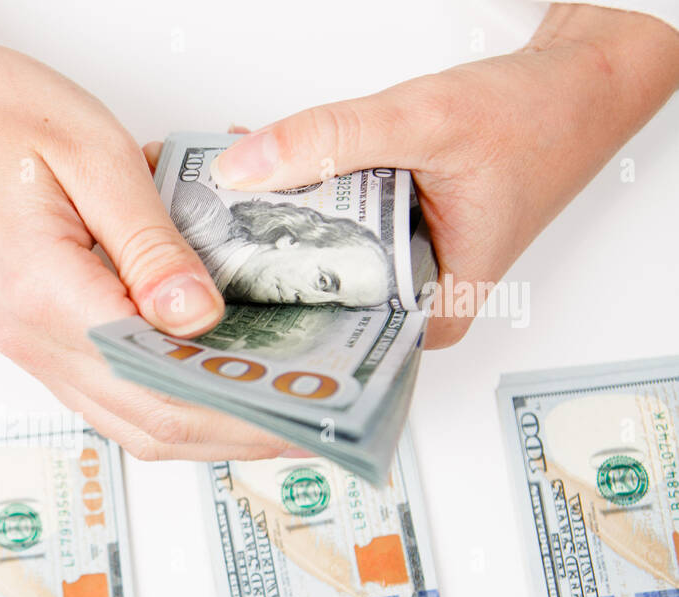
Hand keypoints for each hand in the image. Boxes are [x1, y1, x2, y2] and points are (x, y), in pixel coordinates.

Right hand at [0, 0, 301, 460]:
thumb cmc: (2, 116)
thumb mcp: (95, 156)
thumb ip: (151, 243)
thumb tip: (199, 316)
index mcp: (48, 296)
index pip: (159, 385)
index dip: (238, 409)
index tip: (300, 410)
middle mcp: (35, 337)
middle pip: (150, 424)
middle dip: (234, 432)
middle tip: (304, 422)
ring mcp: (33, 344)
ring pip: (130, 420)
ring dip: (203, 425)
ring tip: (270, 408)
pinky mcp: (39, 335)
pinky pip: (113, 392)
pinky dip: (169, 397)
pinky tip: (213, 377)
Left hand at [209, 4, 678, 347]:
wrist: (576, 81)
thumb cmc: (535, 116)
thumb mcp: (425, 121)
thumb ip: (332, 139)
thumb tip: (245, 165)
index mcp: (433, 313)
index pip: (330, 342)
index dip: (264, 321)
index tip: (210, 302)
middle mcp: (411, 302)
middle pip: (313, 303)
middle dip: (254, 271)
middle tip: (193, 254)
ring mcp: (397, 271)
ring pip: (314, 263)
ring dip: (267, 230)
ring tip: (209, 215)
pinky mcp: (385, 237)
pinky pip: (326, 229)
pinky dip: (294, 200)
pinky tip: (252, 180)